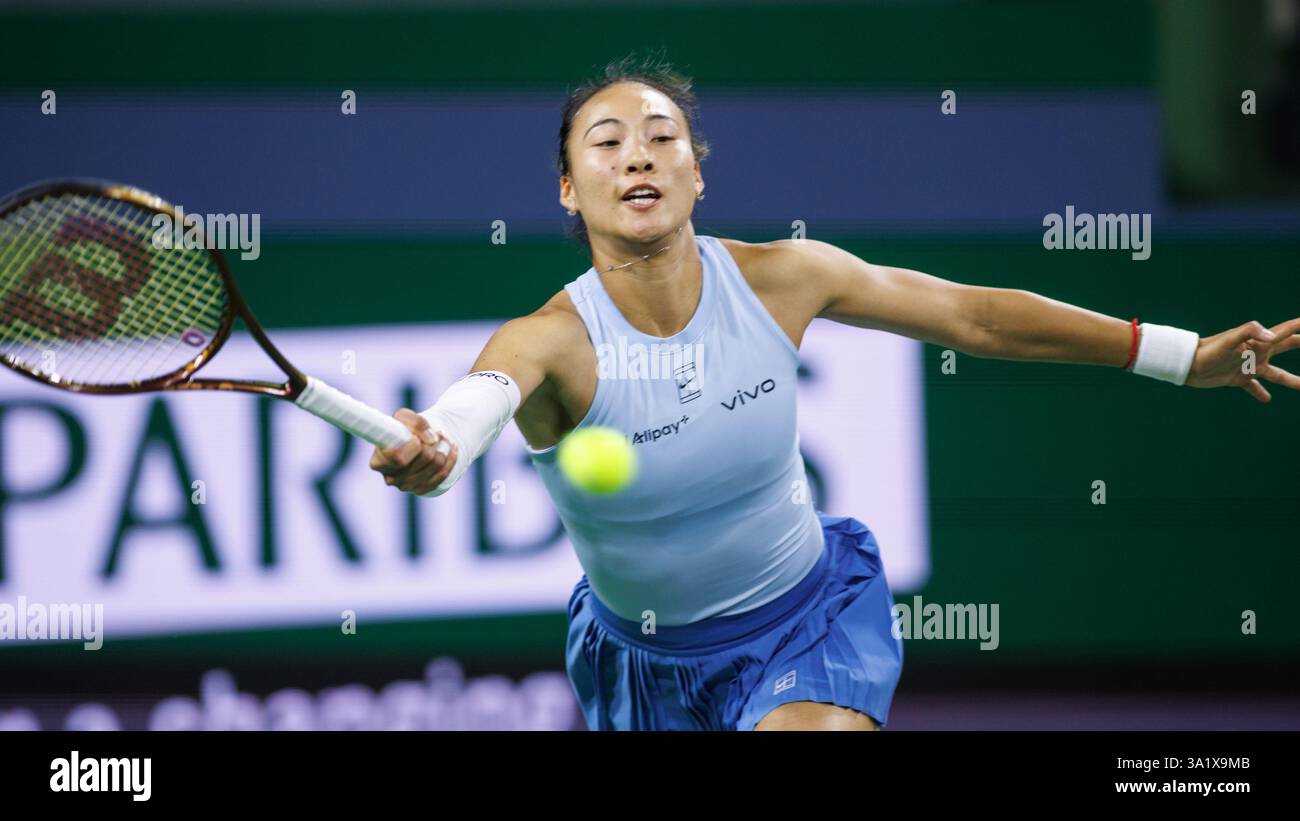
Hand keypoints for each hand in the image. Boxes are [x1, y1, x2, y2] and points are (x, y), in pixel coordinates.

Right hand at [368, 408, 458, 493]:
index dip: (413, 445)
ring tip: (442, 438)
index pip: (399, 458)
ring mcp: (406, 486)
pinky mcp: (421, 489)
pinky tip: (452, 448)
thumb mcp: (404, 417)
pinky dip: (451, 458)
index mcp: (379, 462)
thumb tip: (431, 439)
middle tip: (435, 434)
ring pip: (436, 465)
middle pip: (424, 459)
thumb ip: (416, 422)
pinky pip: (443, 474)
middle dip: (432, 443)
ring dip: (444, 448)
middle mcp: (390, 478)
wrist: (413, 440)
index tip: (416, 437)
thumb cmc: (403, 429)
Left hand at [1185, 318, 1299, 401]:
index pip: (1286, 331)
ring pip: (1276, 374)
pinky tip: (1267, 399)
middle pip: (1285, 346)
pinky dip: (1260, 392)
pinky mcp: (1236, 379)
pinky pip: (1252, 387)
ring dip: (1291, 380)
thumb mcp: (1229, 339)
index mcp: (1258, 341)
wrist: (1187, 364)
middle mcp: (1256, 352)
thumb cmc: (1207, 349)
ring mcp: (1247, 366)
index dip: (1299, 326)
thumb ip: (1249, 332)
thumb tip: (1272, 337)